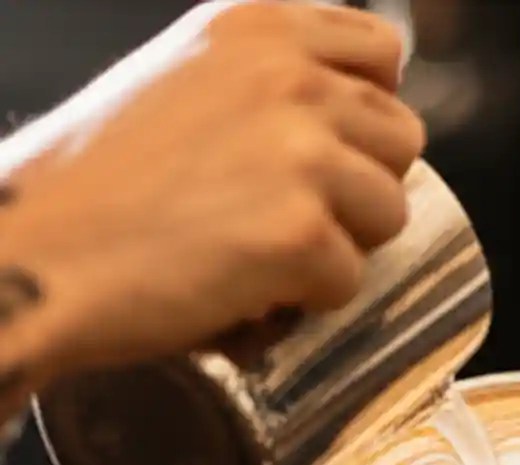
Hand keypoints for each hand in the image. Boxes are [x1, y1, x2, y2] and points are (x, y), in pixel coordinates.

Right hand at [0, 1, 424, 381]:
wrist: (27, 255)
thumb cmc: (92, 184)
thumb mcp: (183, 83)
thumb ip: (268, 86)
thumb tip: (355, 127)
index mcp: (259, 29)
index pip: (381, 51)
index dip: (372, 108)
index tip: (337, 146)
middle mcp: (289, 76)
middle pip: (402, 138)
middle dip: (361, 185)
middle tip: (295, 215)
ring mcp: (300, 152)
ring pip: (390, 210)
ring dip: (341, 245)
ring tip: (265, 254)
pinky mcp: (300, 230)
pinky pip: (349, 279)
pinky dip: (304, 301)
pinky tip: (244, 289)